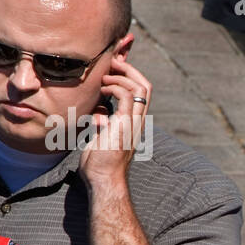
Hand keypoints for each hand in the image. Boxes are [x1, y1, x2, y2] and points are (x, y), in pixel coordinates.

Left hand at [79, 47, 150, 186]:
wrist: (103, 179)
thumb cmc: (99, 164)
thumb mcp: (101, 137)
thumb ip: (103, 123)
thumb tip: (98, 114)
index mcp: (133, 123)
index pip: (140, 94)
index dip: (129, 78)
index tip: (112, 71)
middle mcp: (138, 121)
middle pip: (146, 87)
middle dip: (130, 71)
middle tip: (112, 65)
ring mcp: (134, 122)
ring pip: (141, 88)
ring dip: (123, 76)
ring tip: (105, 76)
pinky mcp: (125, 124)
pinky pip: (127, 96)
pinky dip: (115, 87)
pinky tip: (101, 89)